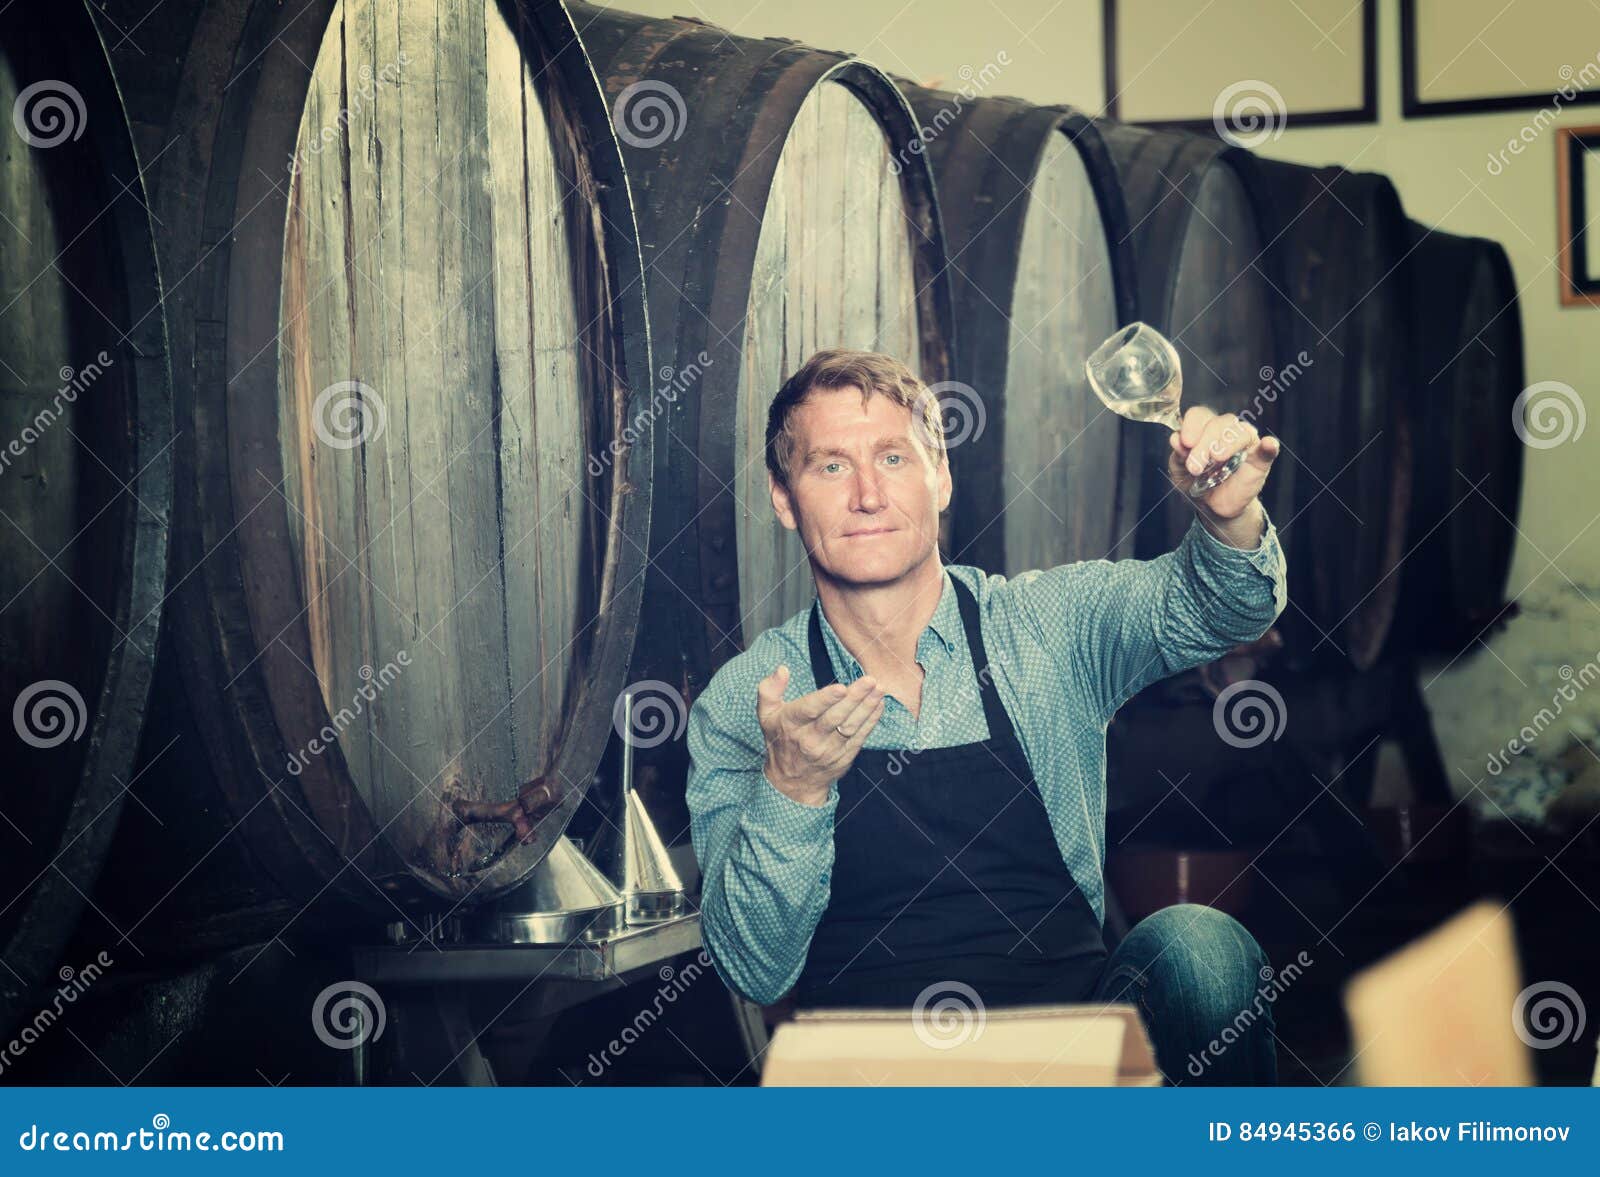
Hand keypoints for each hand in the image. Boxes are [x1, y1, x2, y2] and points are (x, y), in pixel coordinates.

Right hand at [756, 664, 884, 805]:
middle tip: (870, 680)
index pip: (809, 710)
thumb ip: (769, 689)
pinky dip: (871, 721)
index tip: (842, 688)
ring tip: (879, 690)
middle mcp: (809, 739)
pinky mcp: (843, 757)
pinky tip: (878, 705)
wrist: (791, 782)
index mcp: (791, 725)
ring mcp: (828, 750)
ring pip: (850, 727)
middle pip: (834, 717)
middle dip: (854, 698)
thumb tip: (782, 669)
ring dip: (867, 707)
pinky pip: (859, 737)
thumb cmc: (780, 739)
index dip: (826, 699)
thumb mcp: (766, 715)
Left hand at [1167, 405, 1278, 520]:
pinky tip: (1268, 445)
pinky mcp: (1260, 460)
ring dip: (1227, 444)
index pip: (1200, 415)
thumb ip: (1178, 455)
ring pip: (1240, 432)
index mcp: (1204, 429)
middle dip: (1204, 443)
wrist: (1212, 507)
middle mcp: (1225, 432)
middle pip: (1218, 423)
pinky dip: (1269, 446)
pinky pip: (1268, 449)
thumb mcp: (1180, 471)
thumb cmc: (1196, 483)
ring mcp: (1245, 444)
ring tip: (1216, 459)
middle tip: (1195, 465)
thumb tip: (1176, 438)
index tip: (1185, 443)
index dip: (1191, 425)